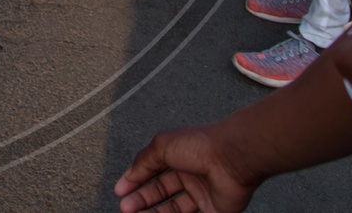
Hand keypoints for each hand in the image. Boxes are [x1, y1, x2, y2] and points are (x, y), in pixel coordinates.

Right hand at [115, 124, 259, 212]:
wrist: (231, 158)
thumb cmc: (199, 145)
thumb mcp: (162, 146)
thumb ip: (144, 161)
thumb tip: (130, 174)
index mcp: (177, 155)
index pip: (151, 170)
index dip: (135, 180)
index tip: (120, 192)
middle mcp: (189, 174)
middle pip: (160, 191)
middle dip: (141, 200)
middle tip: (126, 208)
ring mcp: (201, 193)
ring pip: (173, 208)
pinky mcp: (213, 210)